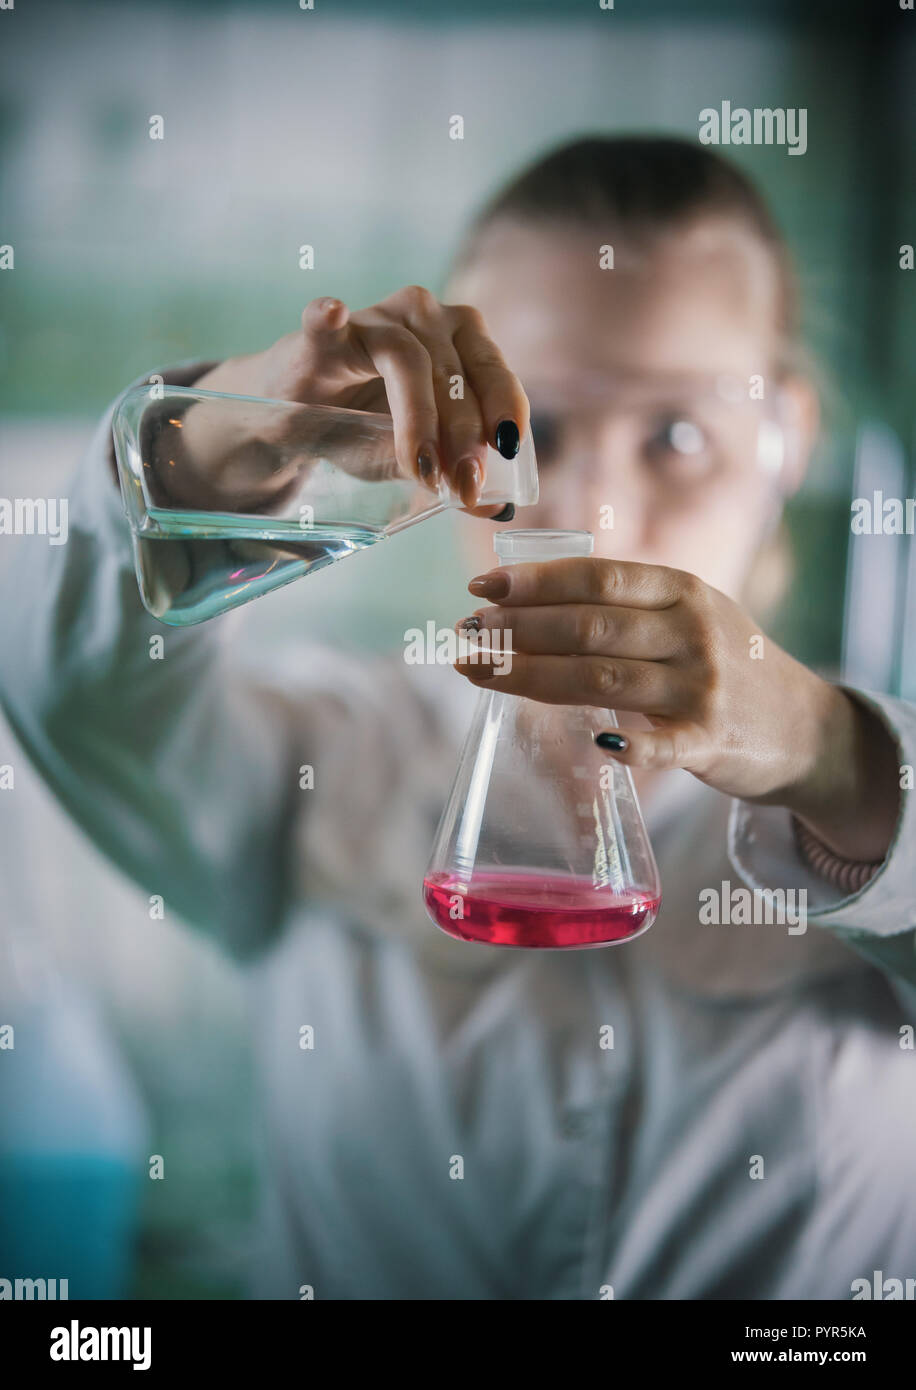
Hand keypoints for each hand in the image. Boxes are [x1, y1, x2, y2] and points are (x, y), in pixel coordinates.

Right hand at [190, 287, 529, 511]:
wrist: (297, 424)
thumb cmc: (364, 429)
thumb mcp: (415, 458)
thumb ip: (454, 474)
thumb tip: (497, 508)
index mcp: (460, 340)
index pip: (492, 372)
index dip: (504, 413)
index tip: (508, 454)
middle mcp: (423, 318)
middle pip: (455, 370)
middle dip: (464, 433)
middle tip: (464, 484)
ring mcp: (372, 320)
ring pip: (407, 359)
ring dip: (420, 418)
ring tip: (422, 468)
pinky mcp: (323, 336)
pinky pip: (326, 325)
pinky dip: (327, 319)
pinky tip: (332, 314)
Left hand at [455, 557, 899, 861]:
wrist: (803, 728)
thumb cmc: (724, 668)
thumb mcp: (689, 616)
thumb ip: (626, 608)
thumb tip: (525, 603)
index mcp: (682, 590)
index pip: (598, 578)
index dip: (534, 582)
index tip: (480, 589)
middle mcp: (693, 629)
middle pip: (590, 626)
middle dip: (517, 629)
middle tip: (464, 634)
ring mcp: (703, 685)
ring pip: (603, 678)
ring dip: (532, 676)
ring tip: (479, 673)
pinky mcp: (712, 739)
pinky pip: (661, 742)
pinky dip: (627, 743)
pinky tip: (589, 740)